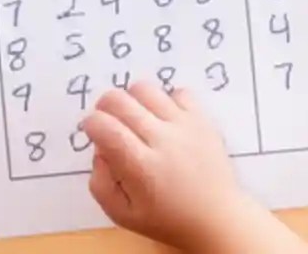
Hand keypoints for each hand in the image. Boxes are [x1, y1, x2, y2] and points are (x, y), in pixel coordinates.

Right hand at [83, 84, 294, 252]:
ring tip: (136, 119)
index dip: (91, 123)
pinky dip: (165, 100)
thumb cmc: (166, 219)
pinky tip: (165, 119)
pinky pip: (178, 92)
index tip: (94, 131)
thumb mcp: (122, 214)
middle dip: (105, 106)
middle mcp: (163, 140)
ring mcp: (185, 125)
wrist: (216, 217)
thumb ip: (100, 183)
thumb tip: (100, 150)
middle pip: (120, 101)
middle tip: (109, 122)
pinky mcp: (203, 118)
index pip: (105, 127)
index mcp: (141, 167)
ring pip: (146, 89)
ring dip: (132, 99)